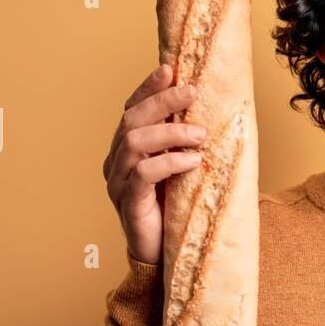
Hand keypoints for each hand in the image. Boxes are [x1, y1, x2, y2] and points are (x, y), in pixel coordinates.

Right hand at [103, 62, 208, 265]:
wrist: (165, 256)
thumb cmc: (174, 211)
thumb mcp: (179, 171)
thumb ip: (182, 145)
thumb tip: (209, 114)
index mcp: (124, 150)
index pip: (131, 109)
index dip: (148, 88)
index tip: (170, 69)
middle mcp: (116, 163)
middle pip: (131, 120)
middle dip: (162, 101)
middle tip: (192, 92)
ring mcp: (118, 183)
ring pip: (135, 142)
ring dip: (170, 132)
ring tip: (200, 134)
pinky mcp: (128, 204)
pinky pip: (144, 174)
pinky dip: (170, 162)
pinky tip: (192, 160)